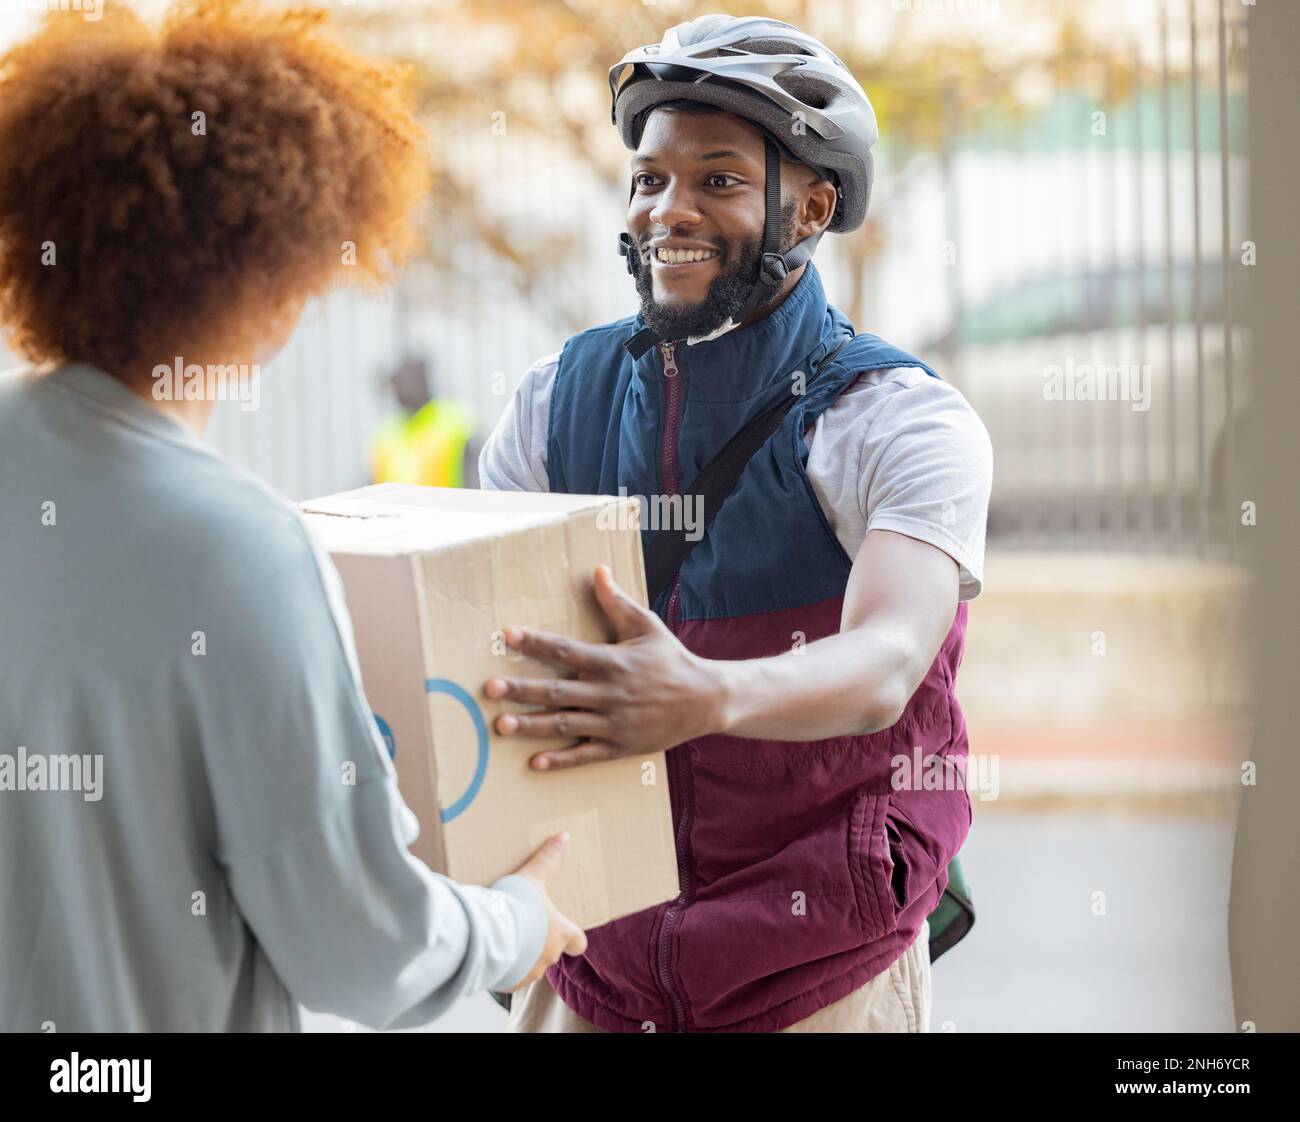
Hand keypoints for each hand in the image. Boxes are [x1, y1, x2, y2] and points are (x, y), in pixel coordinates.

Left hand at [482, 564, 724, 768]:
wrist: (706, 700)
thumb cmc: (671, 659)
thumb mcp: (646, 626)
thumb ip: (617, 602)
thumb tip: (597, 571)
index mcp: (612, 661)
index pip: (566, 650)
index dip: (536, 642)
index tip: (508, 635)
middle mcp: (608, 693)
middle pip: (557, 690)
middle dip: (522, 689)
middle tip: (489, 689)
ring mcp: (613, 722)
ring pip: (565, 724)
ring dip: (532, 725)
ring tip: (501, 725)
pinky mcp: (619, 746)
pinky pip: (586, 754)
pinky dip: (561, 760)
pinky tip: (535, 762)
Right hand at [501, 832, 587, 991]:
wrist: (487, 935)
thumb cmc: (515, 905)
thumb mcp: (532, 877)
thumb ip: (548, 859)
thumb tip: (565, 837)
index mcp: (561, 933)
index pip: (579, 943)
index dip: (573, 937)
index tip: (565, 931)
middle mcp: (550, 956)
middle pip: (553, 953)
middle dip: (541, 943)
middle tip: (527, 929)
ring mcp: (530, 972)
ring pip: (532, 966)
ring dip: (523, 955)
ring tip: (507, 939)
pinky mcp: (510, 982)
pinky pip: (511, 977)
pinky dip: (505, 967)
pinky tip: (493, 953)